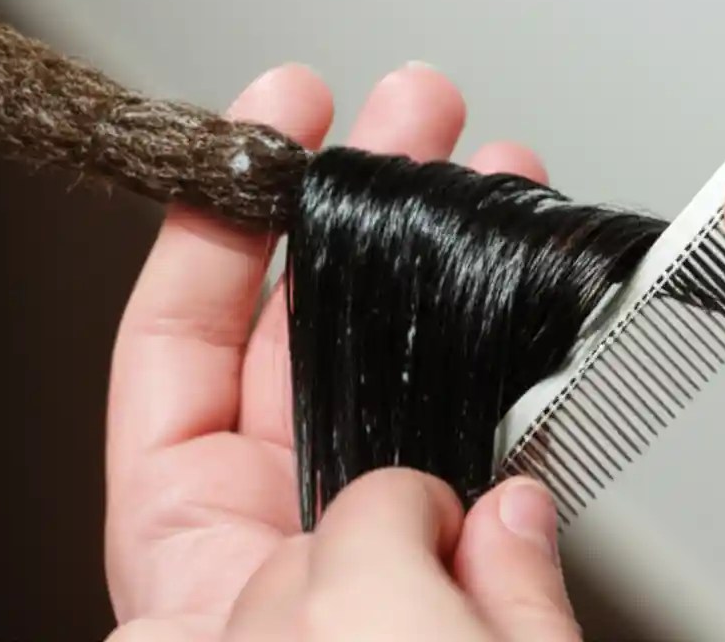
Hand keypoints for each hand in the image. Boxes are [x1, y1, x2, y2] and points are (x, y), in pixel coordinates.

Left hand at [103, 61, 572, 639]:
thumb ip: (385, 551)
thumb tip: (464, 499)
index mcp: (200, 594)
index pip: (173, 379)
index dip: (212, 245)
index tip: (262, 147)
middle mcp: (294, 584)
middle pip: (305, 358)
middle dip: (359, 225)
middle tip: (407, 129)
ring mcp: (396, 588)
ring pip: (420, 399)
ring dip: (461, 288)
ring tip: (501, 191)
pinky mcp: (485, 604)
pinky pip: (505, 476)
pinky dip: (532, 396)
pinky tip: (551, 326)